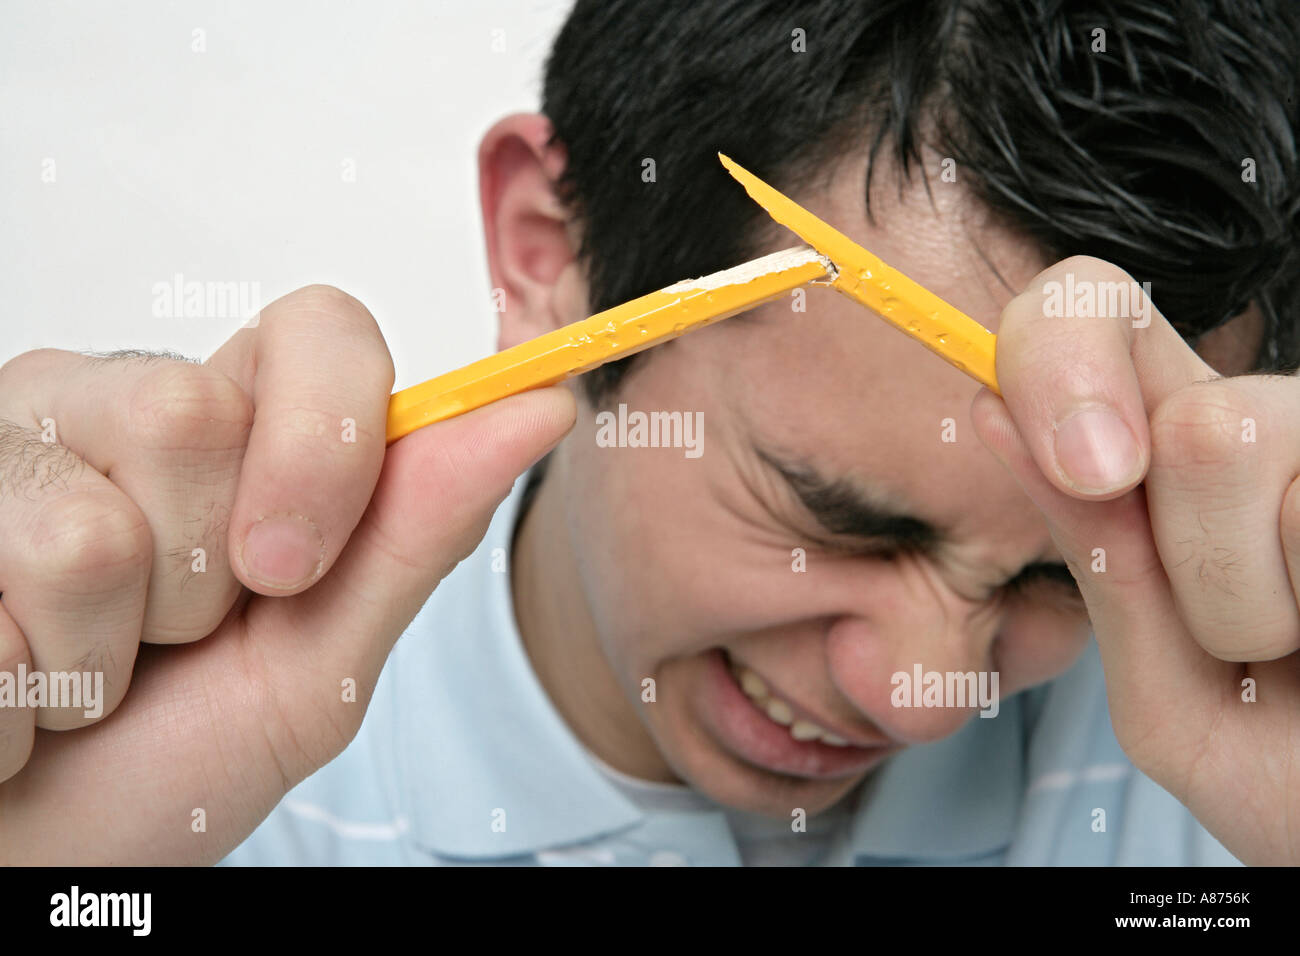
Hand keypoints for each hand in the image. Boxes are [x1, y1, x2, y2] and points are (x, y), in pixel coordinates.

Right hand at [0, 285, 574, 862]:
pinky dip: (23, 683)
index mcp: (239, 431)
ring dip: (104, 647)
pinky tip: (11, 685)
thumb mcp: (318, 663)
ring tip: (83, 672)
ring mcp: (10, 441)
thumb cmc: (168, 760)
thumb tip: (539, 406)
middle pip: (192, 412)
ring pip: (92, 520)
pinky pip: (6, 572)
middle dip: (198, 579)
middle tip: (165, 641)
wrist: (35, 851)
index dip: (322, 438)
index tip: (292, 567)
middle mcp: (118, 405)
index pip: (318, 328)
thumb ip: (416, 532)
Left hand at [971, 256, 1298, 864]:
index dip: (1055, 356)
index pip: (1085, 314)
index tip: (1086, 473)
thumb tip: (993, 411)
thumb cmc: (1284, 769)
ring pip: (1224, 436)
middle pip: (1174, 403)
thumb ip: (1103, 566)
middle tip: (1238, 640)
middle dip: (1182, 554)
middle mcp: (1255, 423)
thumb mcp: (1168, 691)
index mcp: (1162, 462)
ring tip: (1299, 648)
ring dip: (1247, 600)